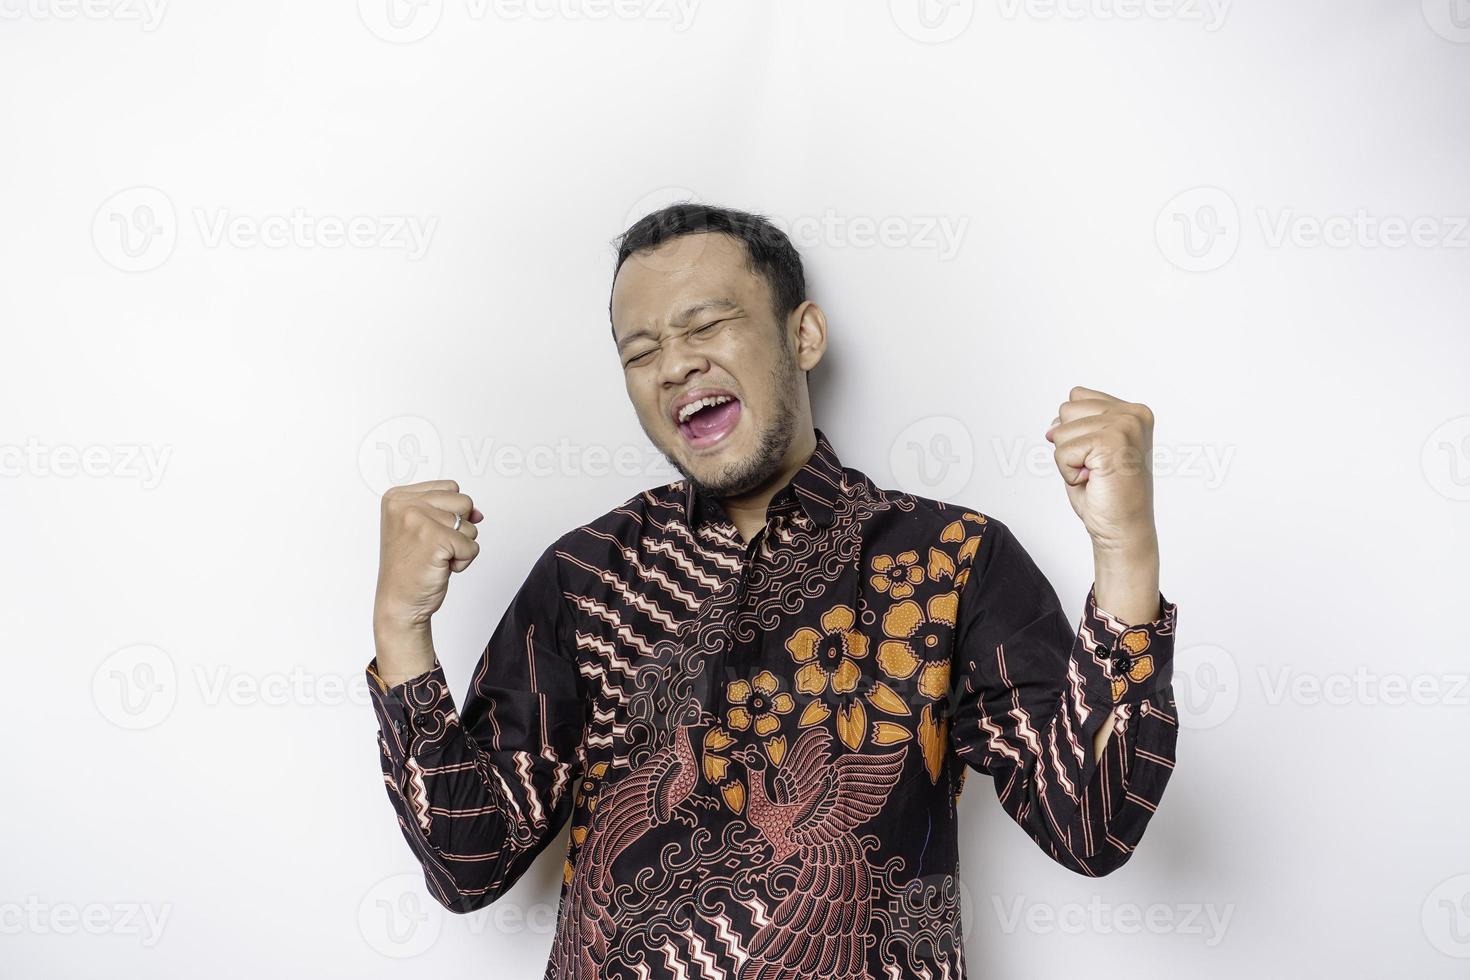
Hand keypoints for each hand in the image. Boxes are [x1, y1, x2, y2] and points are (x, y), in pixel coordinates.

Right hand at [374, 479, 483, 632]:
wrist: (398, 603)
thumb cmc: (410, 568)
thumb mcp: (424, 529)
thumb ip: (449, 511)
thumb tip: (478, 514)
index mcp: (397, 497)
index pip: (450, 488)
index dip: (451, 514)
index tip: (428, 534)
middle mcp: (404, 504)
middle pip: (463, 502)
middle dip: (458, 529)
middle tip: (433, 548)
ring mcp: (418, 520)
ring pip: (470, 525)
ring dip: (460, 546)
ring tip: (435, 558)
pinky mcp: (434, 539)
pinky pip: (472, 545)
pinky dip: (463, 561)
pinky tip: (441, 567)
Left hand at [1044, 386, 1155, 554]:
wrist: (1122, 529)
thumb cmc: (1108, 494)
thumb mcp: (1087, 450)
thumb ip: (1074, 427)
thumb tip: (1052, 425)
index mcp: (1132, 411)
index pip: (1077, 396)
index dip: (1074, 430)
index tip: (1097, 455)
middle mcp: (1133, 414)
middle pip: (1066, 409)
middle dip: (1070, 443)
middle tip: (1096, 467)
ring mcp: (1125, 425)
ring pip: (1061, 429)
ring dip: (1070, 459)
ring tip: (1095, 474)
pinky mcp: (1112, 442)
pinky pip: (1062, 450)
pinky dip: (1069, 471)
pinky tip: (1093, 481)